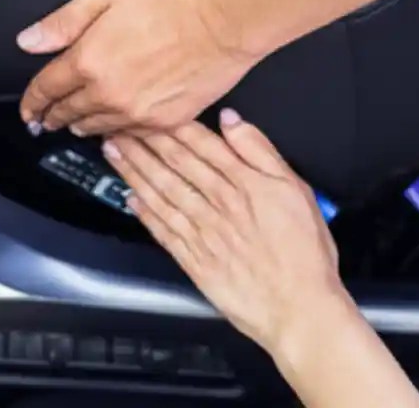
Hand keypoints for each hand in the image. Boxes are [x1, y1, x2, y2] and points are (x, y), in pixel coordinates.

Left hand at [16, 0, 257, 135]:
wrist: (225, 19)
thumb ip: (64, 21)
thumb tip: (29, 41)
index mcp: (88, 60)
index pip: (46, 88)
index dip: (32, 101)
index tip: (27, 110)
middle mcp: (107, 93)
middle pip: (68, 112)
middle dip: (52, 116)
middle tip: (45, 120)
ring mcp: (136, 112)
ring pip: (96, 128)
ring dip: (81, 125)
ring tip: (75, 124)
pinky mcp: (163, 122)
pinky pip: (129, 135)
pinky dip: (115, 131)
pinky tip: (113, 126)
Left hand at [100, 110, 343, 354]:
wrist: (298, 308)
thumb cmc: (304, 252)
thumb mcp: (296, 188)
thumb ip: (261, 151)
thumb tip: (232, 120)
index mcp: (242, 182)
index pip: (199, 144)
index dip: (171, 125)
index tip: (148, 110)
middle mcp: (216, 203)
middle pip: (173, 165)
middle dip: (142, 142)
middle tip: (117, 124)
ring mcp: (201, 232)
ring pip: (161, 193)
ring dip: (134, 170)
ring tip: (114, 152)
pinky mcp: (193, 260)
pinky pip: (162, 230)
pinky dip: (144, 213)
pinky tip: (129, 198)